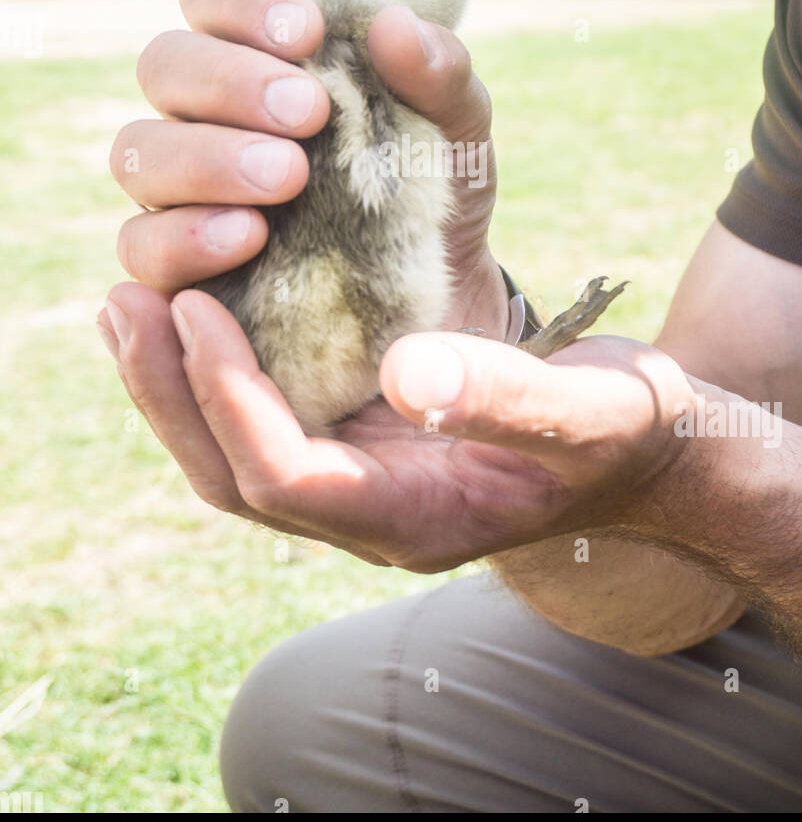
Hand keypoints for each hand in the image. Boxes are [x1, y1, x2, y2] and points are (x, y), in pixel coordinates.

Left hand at [98, 283, 693, 569]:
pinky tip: (204, 305)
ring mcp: (366, 483)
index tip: (195, 307)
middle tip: (126, 302)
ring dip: (180, 384)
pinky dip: (222, 371)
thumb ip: (506, 398)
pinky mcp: (367, 445)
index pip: (284, 476)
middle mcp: (374, 512)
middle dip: (172, 395)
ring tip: (138, 301)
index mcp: (417, 519)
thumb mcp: (591, 406)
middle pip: (234, 474)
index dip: (229, 399)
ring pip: (238, 453)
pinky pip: (268, 419)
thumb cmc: (632, 432)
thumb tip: (407, 372)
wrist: (655, 452)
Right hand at [110, 0, 505, 330]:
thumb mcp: (457, 127)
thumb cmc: (433, 183)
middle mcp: (203, 114)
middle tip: (307, 112)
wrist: (441, 288)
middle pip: (163, 65)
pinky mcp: (176, 266)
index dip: (242, 1)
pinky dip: (187, 236)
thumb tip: (395, 25)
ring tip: (286, 177)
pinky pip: (141, 244)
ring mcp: (180, 189)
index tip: (307, 31)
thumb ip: (438, 72)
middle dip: (229, 81)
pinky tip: (249, 236)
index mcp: (258, 54)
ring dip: (206, 157)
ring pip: (138, 153)